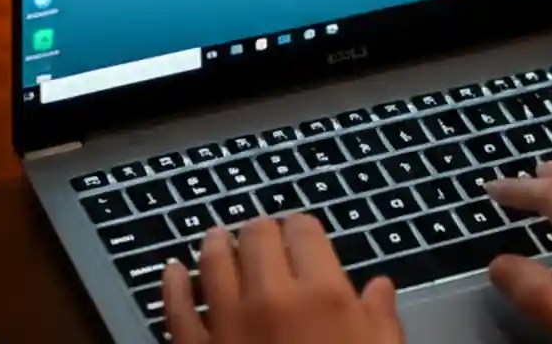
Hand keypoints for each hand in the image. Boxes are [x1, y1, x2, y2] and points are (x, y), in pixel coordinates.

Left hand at [161, 214, 404, 343]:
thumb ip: (380, 321)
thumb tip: (378, 286)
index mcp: (323, 294)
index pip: (304, 232)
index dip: (302, 228)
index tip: (301, 232)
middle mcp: (271, 296)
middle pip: (257, 236)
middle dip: (261, 230)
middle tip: (262, 234)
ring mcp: (226, 323)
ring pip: (213, 261)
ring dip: (216, 244)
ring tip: (217, 237)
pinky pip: (176, 308)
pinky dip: (172, 284)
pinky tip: (171, 270)